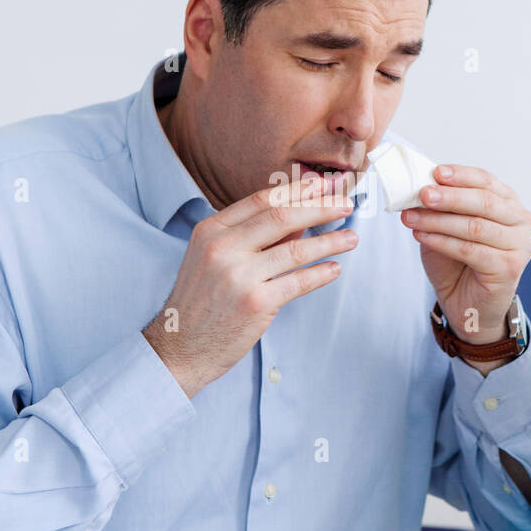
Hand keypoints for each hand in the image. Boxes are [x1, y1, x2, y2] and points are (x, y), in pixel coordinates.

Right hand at [143, 173, 356, 396]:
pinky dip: (321, 273)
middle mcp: (222, 248)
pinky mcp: (255, 303)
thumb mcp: (214, 258)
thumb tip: (300, 219)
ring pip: (296, 249)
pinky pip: (298, 282)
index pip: (261, 199)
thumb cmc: (201, 301)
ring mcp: (239, 275)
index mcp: (211, 230)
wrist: (180, 346)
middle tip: (346, 204)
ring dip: (330, 241)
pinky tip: (335, 268)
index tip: (323, 185)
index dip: (297, 190)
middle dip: (320, 207)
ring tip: (351, 238)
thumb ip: (254, 236)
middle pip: (282, 216)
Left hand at [401, 164, 530, 354]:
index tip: (435, 172)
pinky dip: (443, 241)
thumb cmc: (458, 263)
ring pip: (476, 226)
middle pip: (484, 202)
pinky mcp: (510, 268)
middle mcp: (522, 222)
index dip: (460, 175)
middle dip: (449, 196)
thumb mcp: (447, 226)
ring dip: (439, 220)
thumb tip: (420, 185)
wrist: (467, 305)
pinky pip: (471, 250)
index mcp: (510, 204)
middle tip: (421, 194)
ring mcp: (520, 246)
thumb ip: (441, 206)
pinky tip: (422, 236)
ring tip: (411, 217)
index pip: (487, 181)